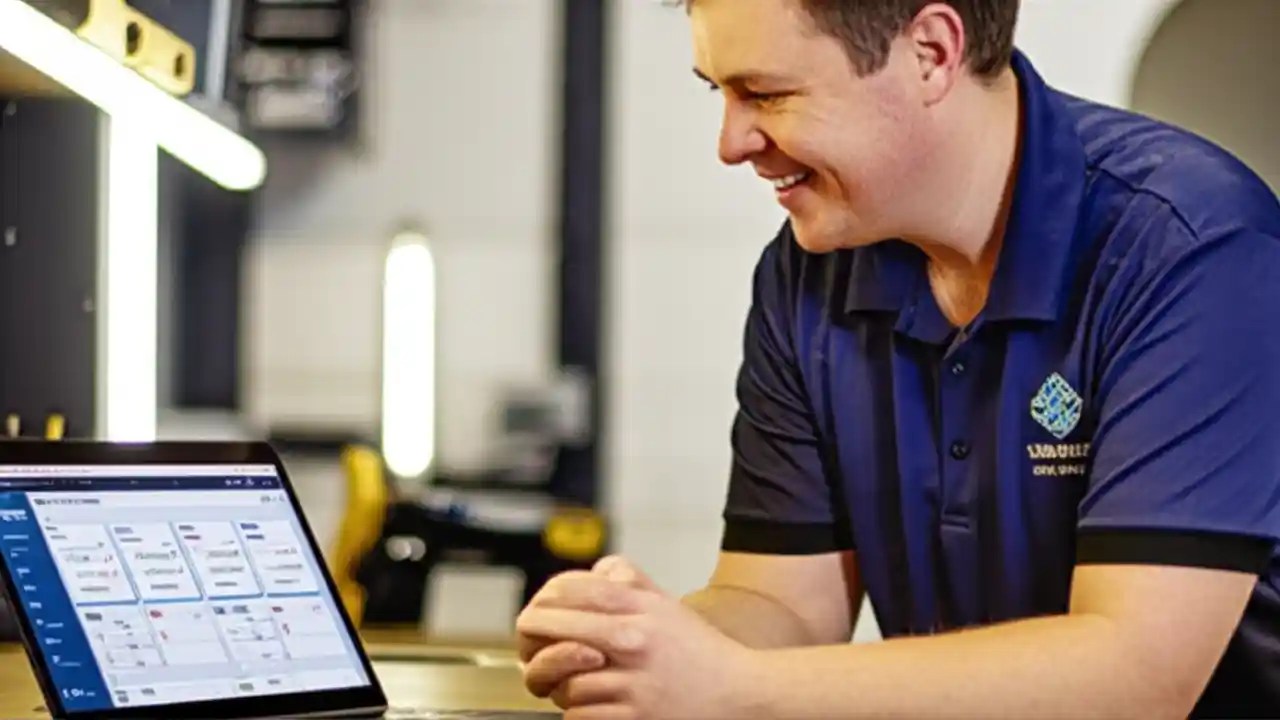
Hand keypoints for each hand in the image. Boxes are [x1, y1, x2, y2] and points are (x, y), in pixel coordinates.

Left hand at [517, 556, 762, 719]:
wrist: (741, 695)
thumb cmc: (701, 652)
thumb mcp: (666, 605)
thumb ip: (628, 584)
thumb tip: (591, 572)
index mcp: (639, 607)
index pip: (568, 589)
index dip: (542, 600)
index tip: (537, 613)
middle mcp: (632, 639)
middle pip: (551, 629)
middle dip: (532, 640)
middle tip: (532, 649)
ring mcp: (631, 682)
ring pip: (561, 680)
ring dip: (559, 686)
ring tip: (572, 684)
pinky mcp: (634, 718)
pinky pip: (577, 715)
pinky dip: (577, 712)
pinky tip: (590, 706)